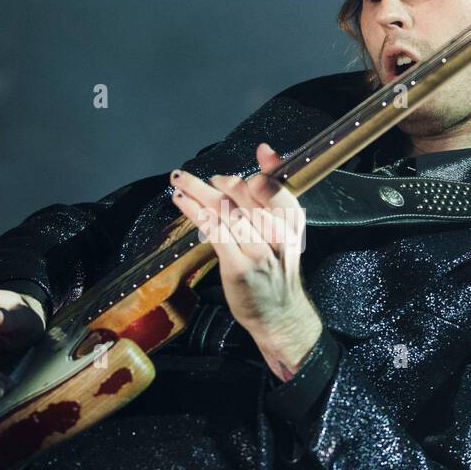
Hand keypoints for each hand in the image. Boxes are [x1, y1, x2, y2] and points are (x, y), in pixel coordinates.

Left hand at [170, 142, 323, 379]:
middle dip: (218, 182)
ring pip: (226, 212)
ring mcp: (258, 252)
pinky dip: (196, 213)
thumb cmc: (277, 274)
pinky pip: (215, 232)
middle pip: (246, 198)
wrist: (280, 317)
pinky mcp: (238, 267)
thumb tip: (264, 152)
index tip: (258, 153)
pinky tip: (183, 203)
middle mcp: (277, 237)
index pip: (280, 191)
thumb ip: (272, 197)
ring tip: (179, 182)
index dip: (268, 171)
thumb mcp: (284, 235)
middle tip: (193, 175)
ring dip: (197, 193)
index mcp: (291, 227)